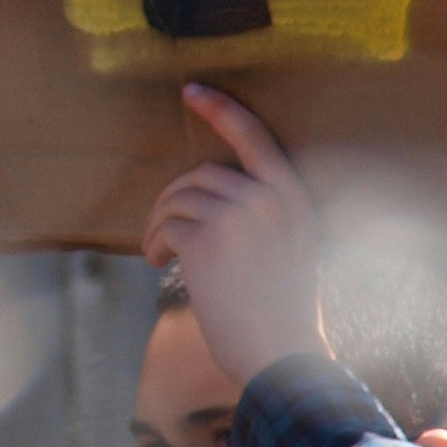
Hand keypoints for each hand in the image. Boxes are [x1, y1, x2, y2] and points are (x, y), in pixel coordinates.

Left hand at [144, 86, 323, 384]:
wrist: (282, 356)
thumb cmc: (282, 313)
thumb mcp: (290, 252)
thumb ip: (261, 218)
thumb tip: (207, 197)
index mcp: (292, 199)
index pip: (255, 138)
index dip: (221, 110)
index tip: (191, 91)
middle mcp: (267, 199)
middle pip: (201, 176)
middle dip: (174, 200)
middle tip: (163, 234)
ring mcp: (237, 217)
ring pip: (178, 200)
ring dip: (160, 224)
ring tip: (159, 253)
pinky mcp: (207, 241)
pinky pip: (166, 226)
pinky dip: (154, 243)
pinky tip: (159, 263)